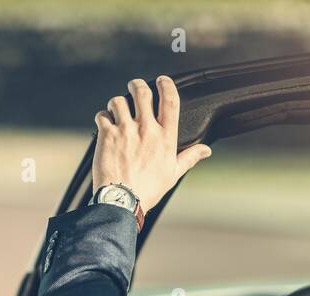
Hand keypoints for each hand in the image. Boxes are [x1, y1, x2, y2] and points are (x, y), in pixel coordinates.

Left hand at [93, 75, 212, 213]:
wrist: (123, 201)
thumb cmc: (148, 189)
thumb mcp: (173, 173)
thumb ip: (190, 157)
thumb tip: (206, 150)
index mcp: (165, 137)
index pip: (170, 100)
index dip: (167, 85)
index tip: (162, 80)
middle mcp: (146, 129)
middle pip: (143, 92)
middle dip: (137, 85)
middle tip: (134, 86)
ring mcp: (126, 130)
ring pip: (119, 101)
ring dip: (117, 102)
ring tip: (116, 108)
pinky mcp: (107, 135)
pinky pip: (102, 116)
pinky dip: (102, 117)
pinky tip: (104, 123)